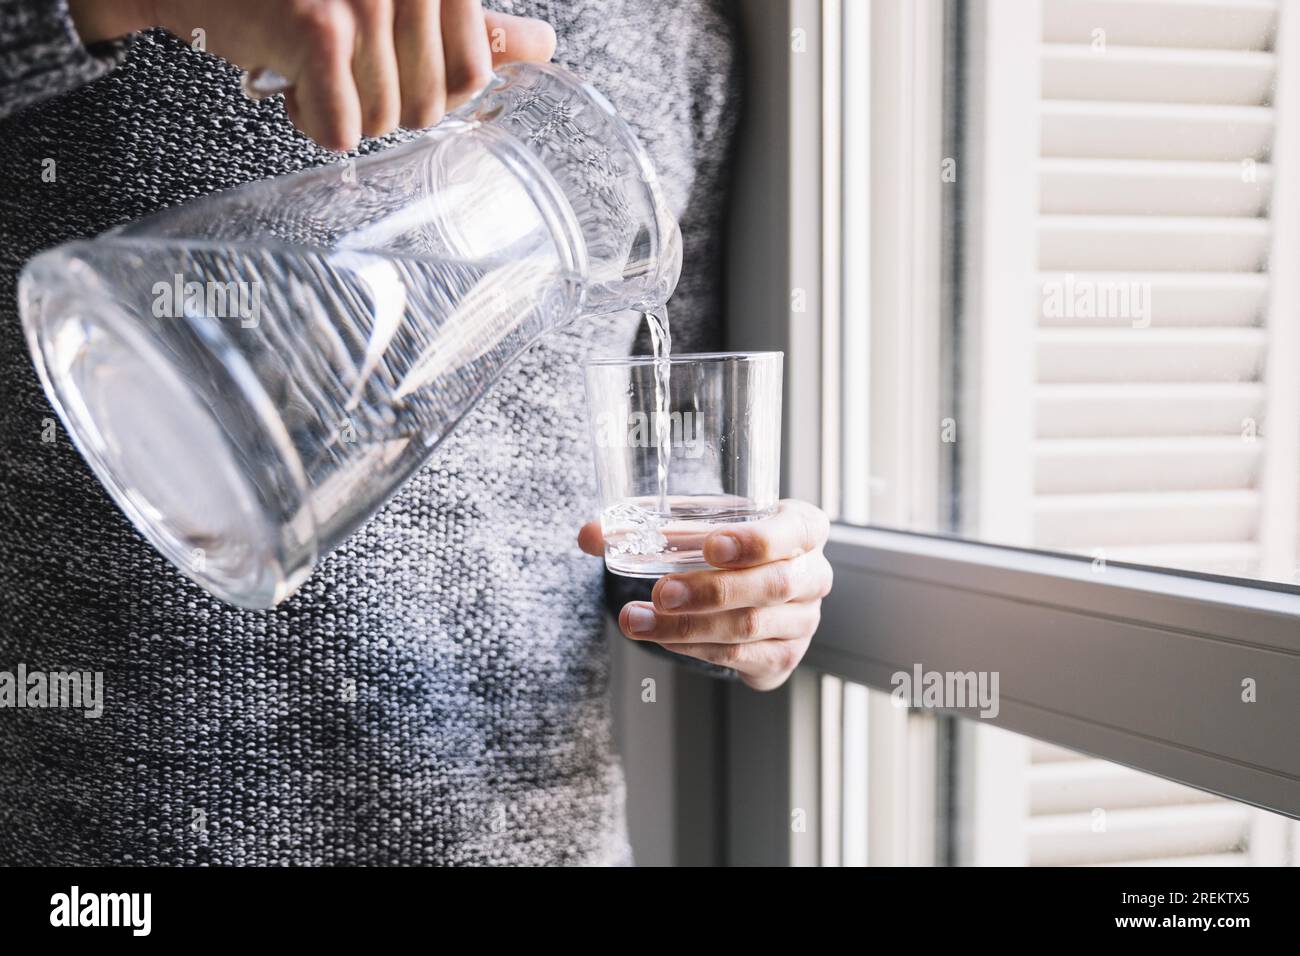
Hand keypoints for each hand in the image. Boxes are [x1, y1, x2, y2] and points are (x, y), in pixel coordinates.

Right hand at [68, 0, 556, 149]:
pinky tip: (285, 82)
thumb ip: (472, 24)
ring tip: (306, 67)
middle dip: (378, 102)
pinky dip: (309, 122)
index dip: (427, 94)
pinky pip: (341, 130)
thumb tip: (542, 48)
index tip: (386, 72)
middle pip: (428, 107)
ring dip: (338, 111)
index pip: (473, 77)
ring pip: (383, 121)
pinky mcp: (319, 27)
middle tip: (336, 65)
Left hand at [579, 500, 832, 690]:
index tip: (711, 546)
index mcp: (804, 528)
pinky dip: (697, 648)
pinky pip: (740, 656)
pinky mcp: (783, 656)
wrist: (753, 592)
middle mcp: (813, 574)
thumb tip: (588, 534)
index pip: (794, 531)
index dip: (756, 540)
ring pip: (749, 626)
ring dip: (689, 626)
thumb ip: (647, 524)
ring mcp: (803, 620)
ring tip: (639, 620)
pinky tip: (663, 639)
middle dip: (710, 590)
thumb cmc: (729, 547)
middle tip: (661, 592)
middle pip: (770, 585)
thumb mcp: (698, 525)